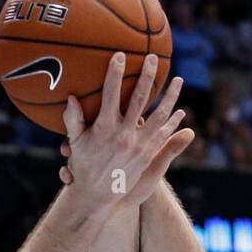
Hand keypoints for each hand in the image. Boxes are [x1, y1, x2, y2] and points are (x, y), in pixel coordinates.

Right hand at [61, 52, 193, 214]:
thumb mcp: (75, 143)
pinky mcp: (147, 155)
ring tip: (179, 80)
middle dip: (147, 76)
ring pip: (159, 115)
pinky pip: (163, 135)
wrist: (97, 196)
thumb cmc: (83, 166)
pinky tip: (180, 111)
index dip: (115, 74)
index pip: (110, 94)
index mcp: (104, 128)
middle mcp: (124, 135)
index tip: (120, 55)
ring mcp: (138, 145)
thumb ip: (73, 120)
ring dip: (170, 96)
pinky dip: (172, 122)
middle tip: (153, 58)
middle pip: (139, 99)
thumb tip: (71, 98)